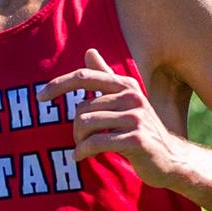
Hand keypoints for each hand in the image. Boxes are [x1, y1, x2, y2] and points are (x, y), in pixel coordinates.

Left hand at [39, 49, 181, 185]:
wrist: (171, 159)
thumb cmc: (142, 130)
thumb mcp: (126, 101)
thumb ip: (107, 77)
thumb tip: (89, 51)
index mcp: (126, 85)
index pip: (85, 77)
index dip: (59, 85)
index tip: (40, 97)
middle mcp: (132, 97)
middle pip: (81, 108)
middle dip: (75, 128)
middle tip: (81, 140)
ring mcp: (136, 118)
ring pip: (86, 124)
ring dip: (79, 141)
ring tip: (84, 148)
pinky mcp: (136, 140)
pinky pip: (96, 142)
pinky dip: (83, 151)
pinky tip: (82, 156)